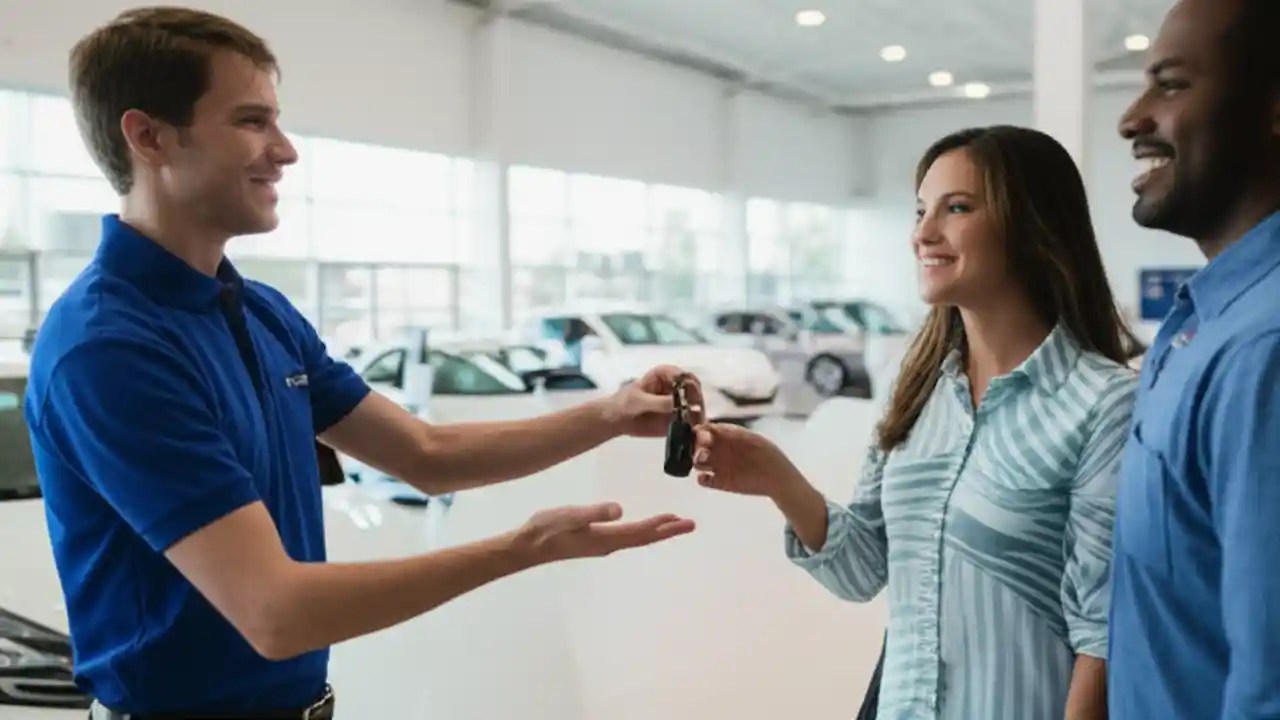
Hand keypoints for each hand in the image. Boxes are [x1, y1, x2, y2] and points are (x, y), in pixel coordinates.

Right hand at [512, 503, 695, 563]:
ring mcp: (601, 545)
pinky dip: (640, 530)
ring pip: (637, 538)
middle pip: (645, 538)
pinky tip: (640, 525)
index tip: (686, 522)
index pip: (643, 532)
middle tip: (690, 524)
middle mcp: (609, 545)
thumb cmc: (547, 529)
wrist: (527, 547)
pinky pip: (626, 537)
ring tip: (672, 523)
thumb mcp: (570, 515)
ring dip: (656, 531)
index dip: (665, 527)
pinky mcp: (594, 541)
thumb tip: (620, 510)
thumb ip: (594, 512)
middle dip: (668, 531)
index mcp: (607, 538)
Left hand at [600, 365, 705, 437]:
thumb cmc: (623, 404)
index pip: (685, 376)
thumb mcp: (639, 401)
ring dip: (698, 416)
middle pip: (695, 391)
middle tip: (696, 414)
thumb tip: (682, 404)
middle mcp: (676, 385)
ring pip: (696, 407)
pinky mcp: (679, 418)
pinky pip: (691, 422)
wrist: (615, 421)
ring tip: (695, 425)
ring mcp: (680, 402)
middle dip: (697, 402)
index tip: (690, 399)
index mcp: (666, 373)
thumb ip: (660, 402)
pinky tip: (693, 432)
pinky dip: (694, 427)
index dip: (690, 386)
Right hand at [690, 422, 799, 497]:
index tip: (696, 433)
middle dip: (693, 446)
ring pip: (697, 462)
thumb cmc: (767, 455)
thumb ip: (730, 434)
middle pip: (697, 446)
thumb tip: (710, 427)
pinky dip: (702, 479)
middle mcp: (721, 450)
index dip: (699, 431)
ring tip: (700, 463)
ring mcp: (720, 466)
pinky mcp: (722, 482)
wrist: (778, 479)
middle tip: (698, 450)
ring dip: (695, 462)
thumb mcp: (750, 440)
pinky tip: (705, 478)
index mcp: (727, 436)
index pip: (706, 430)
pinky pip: (704, 480)